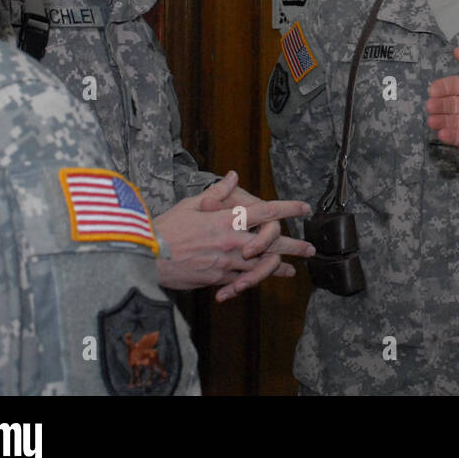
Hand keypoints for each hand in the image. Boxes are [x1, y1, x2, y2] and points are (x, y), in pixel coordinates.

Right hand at [155, 170, 313, 300]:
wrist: (147, 257)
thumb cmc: (166, 227)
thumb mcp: (191, 204)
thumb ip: (216, 193)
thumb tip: (233, 176)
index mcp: (227, 219)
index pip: (266, 211)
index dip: (288, 208)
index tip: (305, 208)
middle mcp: (232, 241)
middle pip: (272, 243)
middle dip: (294, 245)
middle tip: (311, 249)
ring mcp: (227, 263)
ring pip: (262, 266)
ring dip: (280, 267)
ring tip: (293, 270)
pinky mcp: (218, 279)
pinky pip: (244, 281)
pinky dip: (257, 280)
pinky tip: (266, 281)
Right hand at [426, 47, 458, 154]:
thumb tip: (457, 51)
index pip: (457, 85)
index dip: (444, 88)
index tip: (432, 90)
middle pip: (454, 104)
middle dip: (440, 105)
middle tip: (429, 107)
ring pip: (457, 122)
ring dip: (443, 121)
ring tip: (432, 121)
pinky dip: (453, 136)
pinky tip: (443, 133)